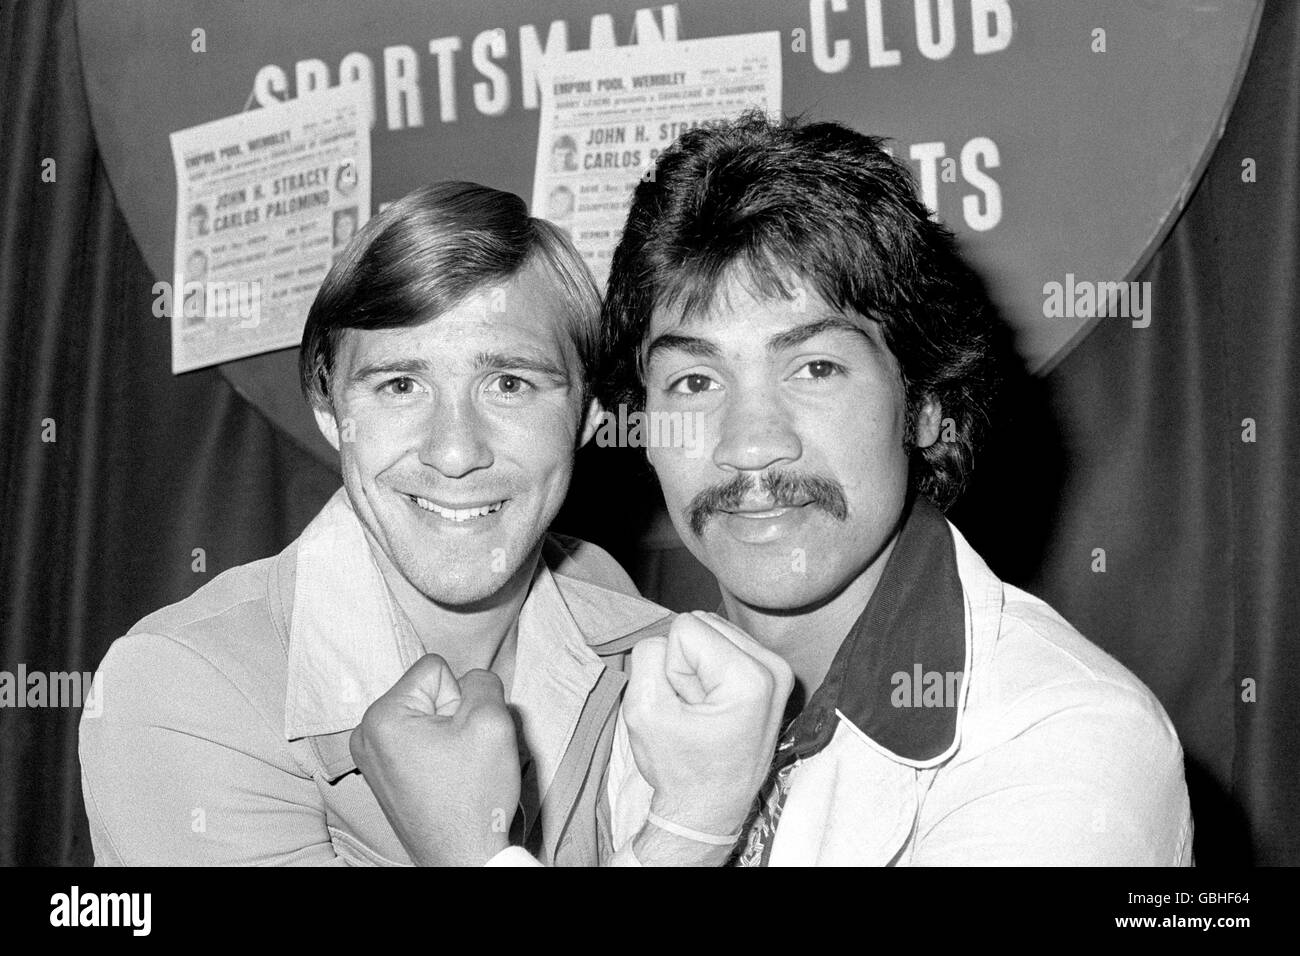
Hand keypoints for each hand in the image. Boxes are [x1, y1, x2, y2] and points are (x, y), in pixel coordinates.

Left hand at [349, 655, 520, 865]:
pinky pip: (416, 740)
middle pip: (426, 692)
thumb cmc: (473, 798)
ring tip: (454, 770)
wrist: (463, 858)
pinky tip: (444, 780)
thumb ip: (483, 682)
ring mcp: (369, 757)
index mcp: (382, 716)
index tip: (461, 736)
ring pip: (425, 716)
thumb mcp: (492, 722)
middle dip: (452, 715)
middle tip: (461, 755)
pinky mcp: (381, 774)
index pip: (435, 669)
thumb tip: (471, 681)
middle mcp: (365, 733)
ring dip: (447, 735)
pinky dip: (435, 753)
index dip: (460, 697)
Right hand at [623, 611, 792, 858]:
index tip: (685, 708)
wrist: (708, 810)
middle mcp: (773, 667)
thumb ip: (647, 655)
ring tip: (703, 710)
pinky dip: (710, 670)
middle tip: (693, 710)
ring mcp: (777, 670)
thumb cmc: (679, 770)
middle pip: (702, 623)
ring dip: (696, 667)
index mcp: (750, 678)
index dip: (671, 668)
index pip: (684, 628)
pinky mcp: (772, 673)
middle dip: (685, 664)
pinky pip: (723, 644)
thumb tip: (665, 636)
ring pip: (711, 631)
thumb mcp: (644, 711)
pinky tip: (714, 707)